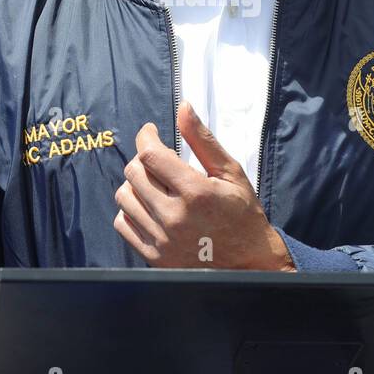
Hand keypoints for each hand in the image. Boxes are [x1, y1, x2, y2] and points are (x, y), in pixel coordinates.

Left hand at [113, 102, 294, 270]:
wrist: (249, 264)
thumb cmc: (242, 214)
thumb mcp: (230, 173)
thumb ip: (203, 140)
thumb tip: (184, 108)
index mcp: (195, 192)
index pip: (150, 155)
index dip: (146, 137)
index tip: (151, 133)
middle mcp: (174, 216)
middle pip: (134, 173)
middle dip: (142, 158)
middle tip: (158, 159)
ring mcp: (161, 239)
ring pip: (124, 197)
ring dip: (135, 183)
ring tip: (153, 182)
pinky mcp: (153, 255)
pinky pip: (123, 224)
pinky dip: (130, 209)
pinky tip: (148, 205)